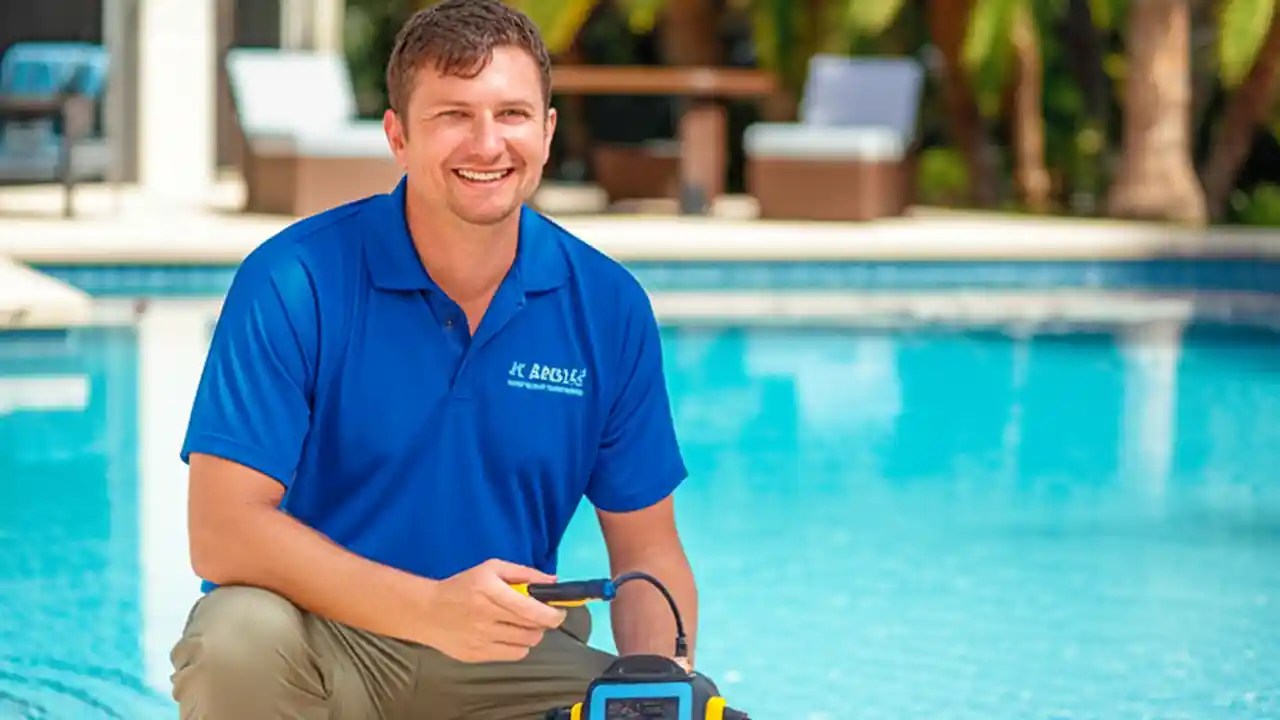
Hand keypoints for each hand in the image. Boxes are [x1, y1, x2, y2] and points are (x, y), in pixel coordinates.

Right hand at [421, 558, 566, 662]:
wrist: (427, 611)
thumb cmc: (463, 586)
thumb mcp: (492, 569)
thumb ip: (524, 573)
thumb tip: (553, 582)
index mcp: (490, 591)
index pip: (531, 610)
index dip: (552, 613)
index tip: (560, 611)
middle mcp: (486, 616)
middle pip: (532, 628)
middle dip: (543, 622)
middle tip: (539, 615)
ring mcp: (481, 639)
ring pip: (526, 643)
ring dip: (532, 634)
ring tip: (522, 624)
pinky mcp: (477, 655)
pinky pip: (513, 655)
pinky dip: (519, 646)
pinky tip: (509, 636)